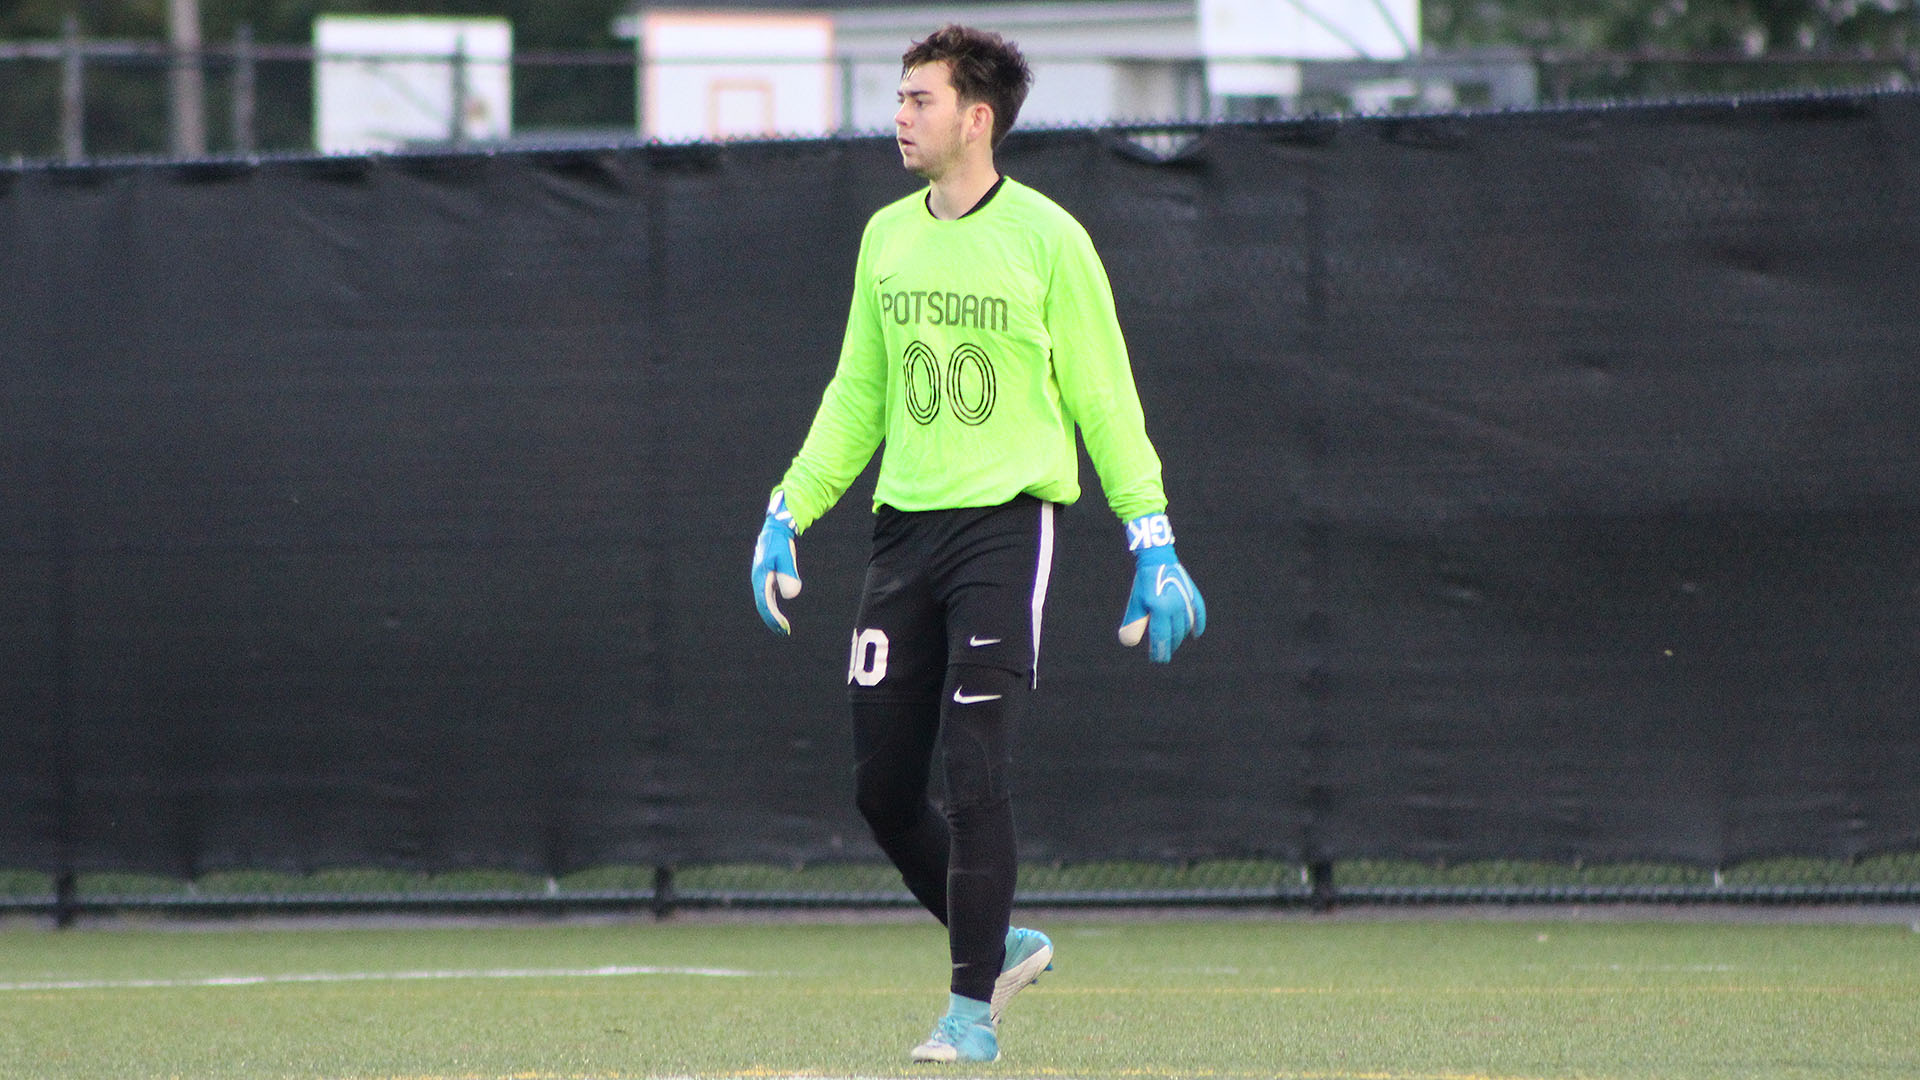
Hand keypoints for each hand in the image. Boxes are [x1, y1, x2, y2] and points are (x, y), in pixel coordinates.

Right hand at [752, 492, 801, 634]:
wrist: (776, 531)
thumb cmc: (781, 544)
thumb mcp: (787, 559)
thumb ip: (789, 575)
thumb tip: (790, 595)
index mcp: (760, 577)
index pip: (766, 603)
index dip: (774, 617)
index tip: (784, 627)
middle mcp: (758, 580)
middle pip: (763, 606)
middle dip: (773, 621)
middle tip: (784, 633)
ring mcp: (761, 580)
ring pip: (765, 603)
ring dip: (773, 617)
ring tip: (783, 629)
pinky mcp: (766, 578)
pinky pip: (768, 597)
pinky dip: (773, 608)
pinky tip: (780, 617)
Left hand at [1117, 513, 1204, 662]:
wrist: (1158, 558)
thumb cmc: (1144, 582)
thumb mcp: (1136, 603)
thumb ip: (1133, 623)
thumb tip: (1127, 642)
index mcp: (1160, 609)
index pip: (1161, 637)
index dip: (1160, 651)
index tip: (1158, 660)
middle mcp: (1176, 606)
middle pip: (1174, 634)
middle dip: (1169, 646)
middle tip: (1164, 653)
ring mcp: (1186, 600)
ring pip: (1186, 626)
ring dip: (1180, 637)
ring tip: (1173, 643)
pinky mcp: (1193, 594)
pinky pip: (1199, 613)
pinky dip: (1199, 624)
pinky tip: (1196, 634)